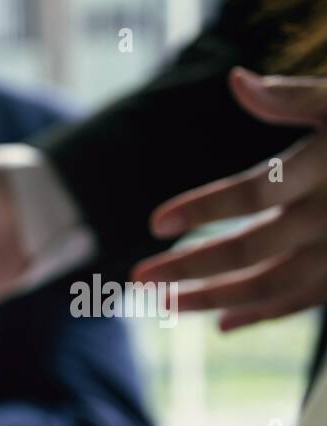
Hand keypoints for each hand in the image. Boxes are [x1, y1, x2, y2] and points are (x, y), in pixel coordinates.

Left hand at [134, 69, 326, 329]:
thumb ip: (291, 97)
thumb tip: (238, 81)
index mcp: (325, 169)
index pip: (255, 192)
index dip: (204, 208)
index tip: (155, 224)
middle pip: (251, 250)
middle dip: (190, 266)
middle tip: (139, 277)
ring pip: (270, 286)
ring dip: (213, 299)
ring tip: (164, 303)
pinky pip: (301, 302)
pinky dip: (260, 314)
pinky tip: (221, 323)